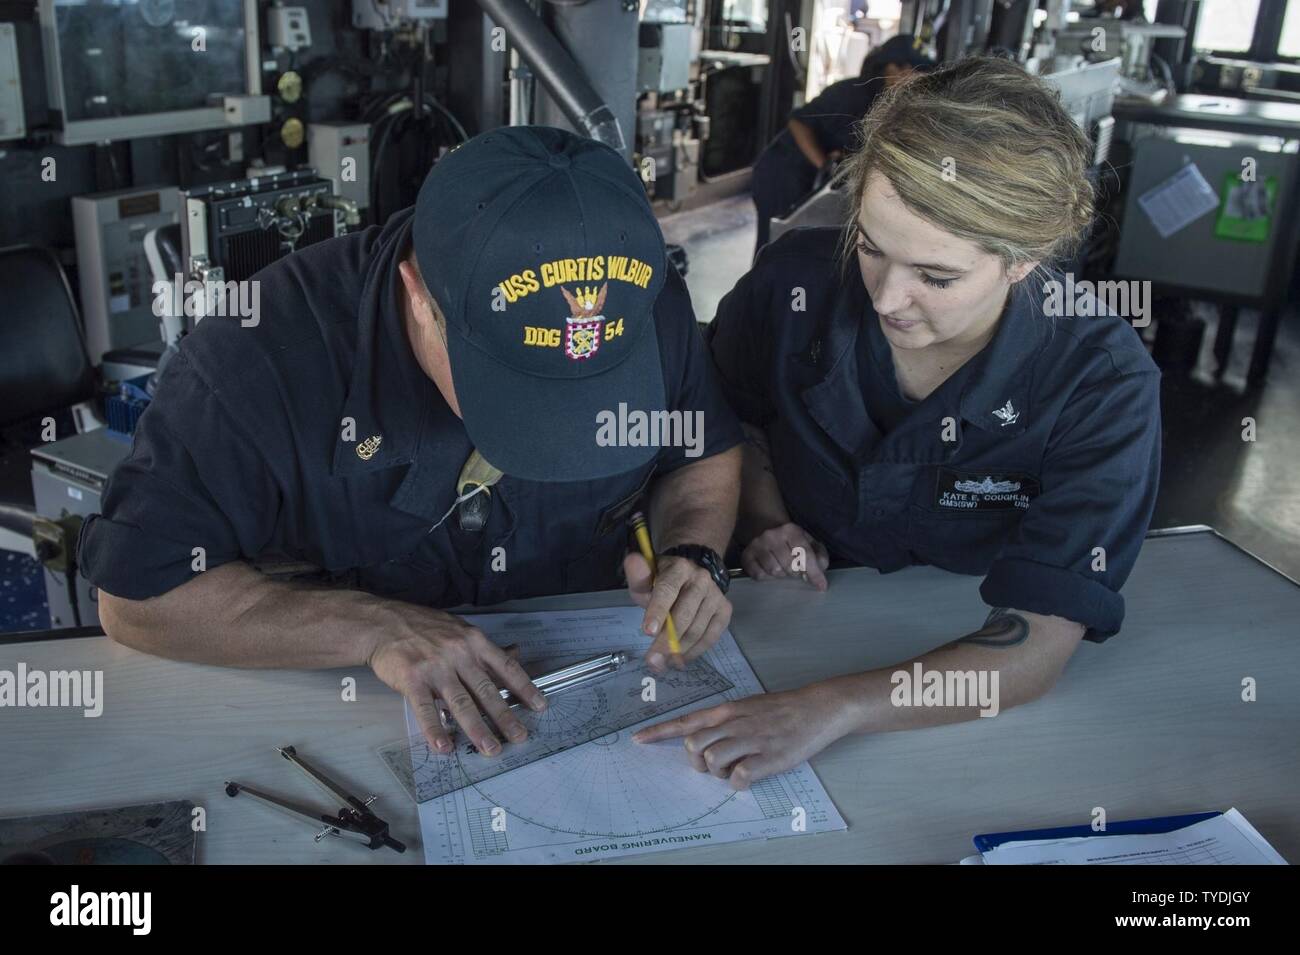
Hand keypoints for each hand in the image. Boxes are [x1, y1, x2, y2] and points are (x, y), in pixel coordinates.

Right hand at [367, 608, 545, 757]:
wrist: (384, 623)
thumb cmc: (424, 627)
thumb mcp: (460, 629)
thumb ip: (485, 646)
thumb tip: (515, 651)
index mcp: (474, 642)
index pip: (506, 666)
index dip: (525, 687)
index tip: (540, 706)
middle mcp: (459, 655)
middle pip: (487, 690)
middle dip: (505, 716)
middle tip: (519, 737)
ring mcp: (436, 668)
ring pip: (461, 703)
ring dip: (477, 729)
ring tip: (490, 749)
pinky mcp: (413, 680)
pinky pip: (426, 710)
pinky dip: (436, 730)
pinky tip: (445, 747)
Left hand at [624, 552, 731, 671]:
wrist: (691, 575)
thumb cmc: (663, 581)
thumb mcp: (647, 577)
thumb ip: (638, 576)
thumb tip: (632, 561)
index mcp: (679, 568)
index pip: (667, 590)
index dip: (658, 611)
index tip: (648, 632)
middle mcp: (701, 579)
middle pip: (684, 615)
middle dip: (666, 641)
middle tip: (652, 661)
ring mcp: (716, 595)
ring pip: (697, 630)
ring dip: (679, 651)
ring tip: (663, 663)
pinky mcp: (725, 610)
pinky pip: (711, 637)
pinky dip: (695, 652)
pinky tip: (680, 660)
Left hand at [632, 684, 852, 788]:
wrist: (816, 708)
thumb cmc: (781, 709)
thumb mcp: (746, 706)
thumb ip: (723, 720)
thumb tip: (701, 738)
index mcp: (726, 711)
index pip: (685, 721)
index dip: (658, 733)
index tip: (637, 740)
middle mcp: (734, 723)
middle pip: (693, 745)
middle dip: (697, 761)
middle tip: (715, 764)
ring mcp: (751, 740)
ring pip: (712, 760)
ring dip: (718, 772)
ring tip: (736, 768)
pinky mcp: (768, 758)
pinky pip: (739, 776)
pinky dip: (739, 783)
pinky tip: (750, 776)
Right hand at [741, 522, 829, 589]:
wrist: (765, 528)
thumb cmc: (791, 541)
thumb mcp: (809, 542)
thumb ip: (819, 555)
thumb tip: (821, 569)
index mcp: (791, 530)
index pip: (805, 555)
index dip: (815, 573)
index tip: (821, 586)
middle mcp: (772, 535)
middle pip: (790, 566)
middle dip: (796, 573)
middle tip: (796, 570)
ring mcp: (757, 545)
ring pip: (774, 571)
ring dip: (782, 574)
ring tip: (782, 567)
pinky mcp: (746, 556)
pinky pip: (759, 576)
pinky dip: (767, 577)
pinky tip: (769, 569)